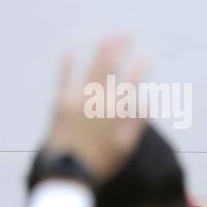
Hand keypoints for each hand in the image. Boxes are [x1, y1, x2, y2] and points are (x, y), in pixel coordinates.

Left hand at [43, 36, 150, 183]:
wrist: (69, 171)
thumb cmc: (102, 161)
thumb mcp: (126, 146)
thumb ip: (136, 121)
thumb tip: (145, 100)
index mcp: (116, 110)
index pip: (132, 82)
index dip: (140, 67)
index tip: (146, 56)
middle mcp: (98, 99)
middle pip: (110, 67)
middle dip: (119, 48)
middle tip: (126, 35)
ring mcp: (78, 98)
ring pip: (91, 68)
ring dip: (100, 51)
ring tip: (108, 38)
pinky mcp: (60, 102)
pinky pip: (64, 78)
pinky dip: (67, 64)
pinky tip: (71, 51)